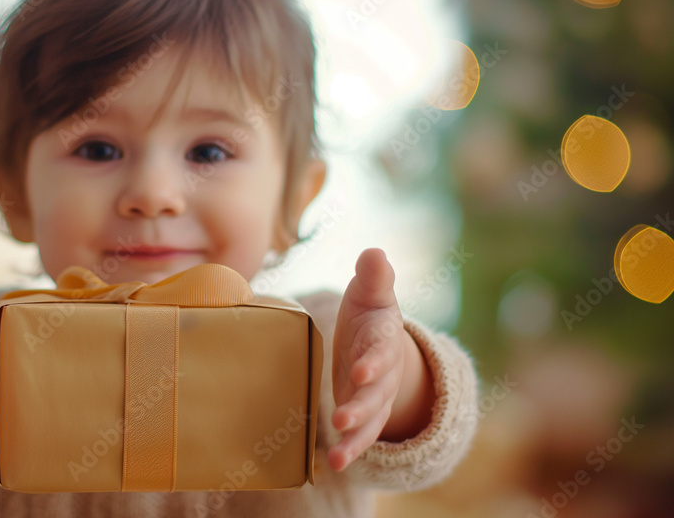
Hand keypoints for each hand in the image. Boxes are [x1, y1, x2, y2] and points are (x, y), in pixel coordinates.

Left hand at [328, 248, 429, 471]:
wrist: (380, 344)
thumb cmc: (370, 314)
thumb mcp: (371, 293)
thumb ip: (374, 277)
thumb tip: (375, 252)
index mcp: (384, 339)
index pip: (381, 351)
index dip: (373, 361)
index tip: (360, 371)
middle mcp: (383, 372)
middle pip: (376, 392)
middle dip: (361, 406)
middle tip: (342, 418)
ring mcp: (375, 397)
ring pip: (370, 419)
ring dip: (355, 435)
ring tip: (339, 451)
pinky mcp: (364, 414)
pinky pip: (361, 436)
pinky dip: (350, 451)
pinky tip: (333, 464)